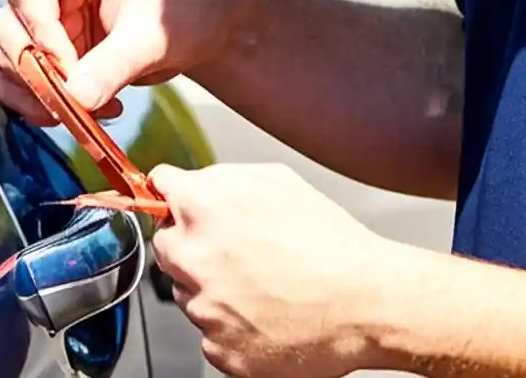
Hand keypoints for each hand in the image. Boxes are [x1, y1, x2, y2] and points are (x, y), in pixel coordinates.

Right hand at [0, 0, 235, 123]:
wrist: (207, 25)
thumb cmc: (188, 7)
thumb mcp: (155, 34)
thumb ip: (114, 64)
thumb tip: (76, 99)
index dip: (39, 31)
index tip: (67, 70)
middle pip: (9, 23)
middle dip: (32, 70)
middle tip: (67, 103)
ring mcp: (49, 17)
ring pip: (8, 56)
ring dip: (35, 93)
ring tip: (82, 115)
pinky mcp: (51, 51)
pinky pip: (21, 80)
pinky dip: (39, 104)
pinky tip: (79, 116)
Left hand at [149, 164, 398, 377]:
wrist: (367, 303)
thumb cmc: (331, 243)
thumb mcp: (276, 181)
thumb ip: (220, 178)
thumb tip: (191, 182)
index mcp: (201, 207)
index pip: (158, 190)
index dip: (173, 196)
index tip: (179, 204)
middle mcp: (192, 257)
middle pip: (167, 246)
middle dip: (192, 245)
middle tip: (237, 252)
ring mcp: (203, 307)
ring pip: (189, 292)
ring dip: (213, 288)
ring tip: (263, 286)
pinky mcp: (218, 347)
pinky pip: (210, 332)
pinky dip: (231, 326)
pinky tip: (264, 314)